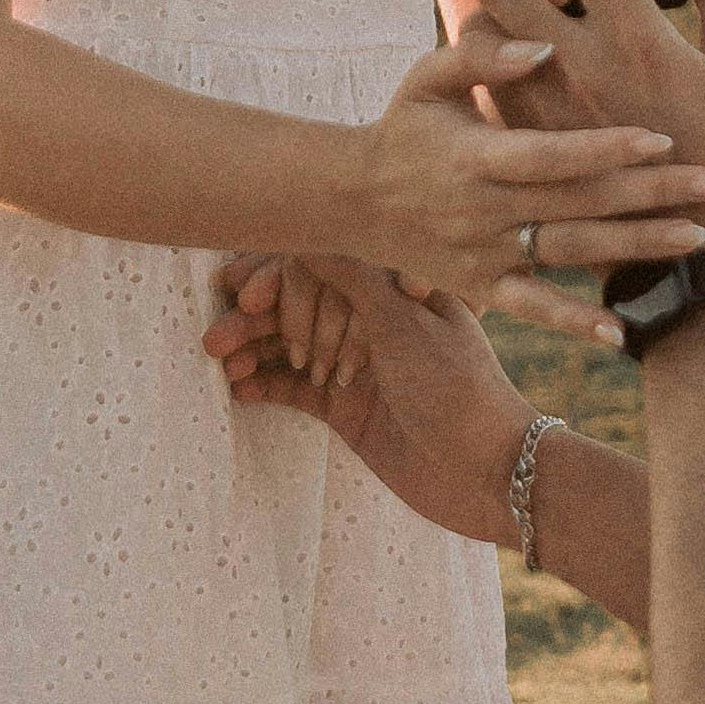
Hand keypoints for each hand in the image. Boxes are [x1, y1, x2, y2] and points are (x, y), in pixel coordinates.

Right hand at [214, 246, 622, 377]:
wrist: (491, 475)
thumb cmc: (460, 390)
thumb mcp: (406, 326)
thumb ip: (352, 278)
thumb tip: (302, 227)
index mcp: (394, 285)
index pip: (321, 264)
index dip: (276, 277)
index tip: (242, 296)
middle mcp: (372, 318)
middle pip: (297, 304)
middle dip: (254, 318)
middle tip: (214, 339)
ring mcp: (357, 362)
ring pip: (289, 345)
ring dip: (251, 350)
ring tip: (216, 361)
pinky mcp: (347, 407)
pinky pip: (293, 388)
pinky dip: (264, 384)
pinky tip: (234, 387)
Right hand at [353, 8, 704, 309]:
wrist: (351, 200)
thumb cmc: (404, 126)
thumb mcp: (427, 77)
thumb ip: (484, 56)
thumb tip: (543, 45)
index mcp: (475, 156)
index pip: (550, 155)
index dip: (605, 148)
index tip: (662, 138)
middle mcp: (484, 210)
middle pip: (580, 203)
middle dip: (652, 193)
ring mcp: (485, 254)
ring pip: (570, 252)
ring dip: (635, 247)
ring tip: (698, 236)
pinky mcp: (484, 287)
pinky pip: (534, 309)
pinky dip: (575, 323)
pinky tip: (622, 332)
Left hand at [475, 0, 704, 247]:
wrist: (699, 260)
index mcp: (635, 34)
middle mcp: (576, 63)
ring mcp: (541, 107)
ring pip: (480, 34)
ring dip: (505, 19)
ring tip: (547, 31)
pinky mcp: (523, 145)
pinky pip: (486, 87)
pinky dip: (501, 69)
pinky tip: (535, 77)